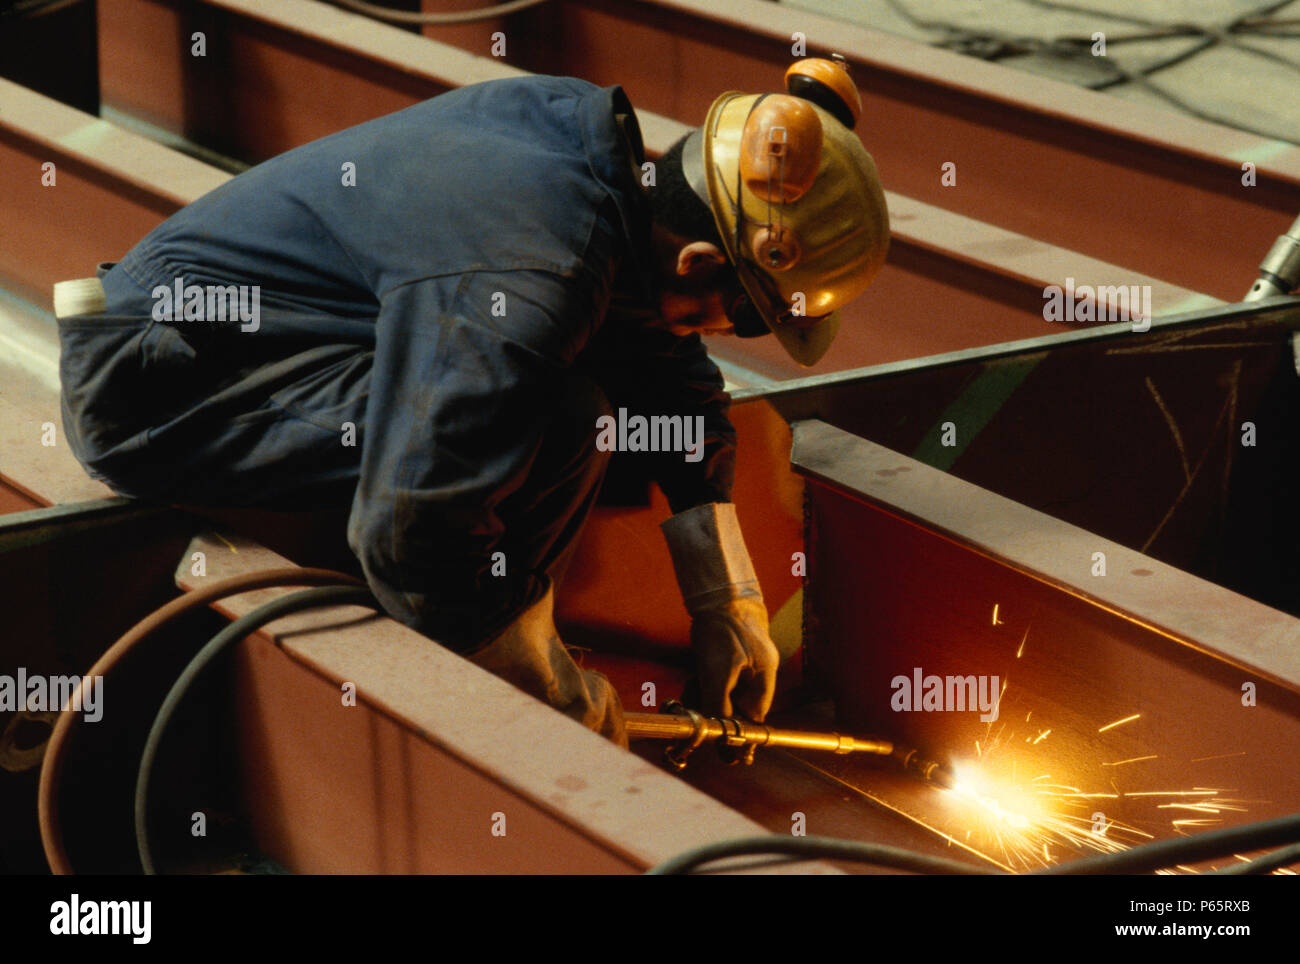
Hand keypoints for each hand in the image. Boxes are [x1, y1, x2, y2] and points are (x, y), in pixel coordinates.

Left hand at [691, 595, 779, 721]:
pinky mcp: (730, 653)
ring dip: (708, 696)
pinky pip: (720, 677)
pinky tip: (693, 681)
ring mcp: (745, 660)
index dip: (740, 730)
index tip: (724, 743)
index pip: (755, 715)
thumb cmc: (722, 631)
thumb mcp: (718, 673)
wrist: (718, 594)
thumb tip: (718, 730)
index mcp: (764, 676)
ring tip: (692, 692)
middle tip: (700, 711)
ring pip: (727, 691)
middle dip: (719, 710)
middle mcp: (758, 670)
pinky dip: (706, 682)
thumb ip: (719, 703)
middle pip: (740, 704)